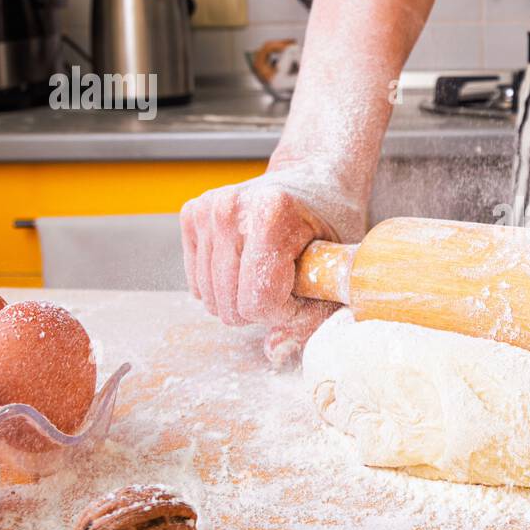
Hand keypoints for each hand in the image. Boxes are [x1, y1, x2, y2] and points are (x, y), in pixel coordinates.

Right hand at [180, 160, 366, 351]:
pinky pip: (198, 283)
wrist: (313, 176)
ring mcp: (206, 210)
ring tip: (270, 270)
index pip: (259, 301)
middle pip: (231, 304)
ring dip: (242, 298)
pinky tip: (247, 263)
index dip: (286, 313)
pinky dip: (224, 286)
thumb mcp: (339, 267)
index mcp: (271, 214)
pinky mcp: (191, 215)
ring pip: (210, 299)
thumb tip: (274, 353)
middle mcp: (229, 208)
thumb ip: (315, 314)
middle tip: (289, 282)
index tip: (305, 294)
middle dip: (263, 307)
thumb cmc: (332, 220)